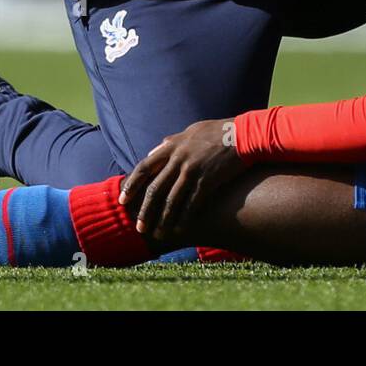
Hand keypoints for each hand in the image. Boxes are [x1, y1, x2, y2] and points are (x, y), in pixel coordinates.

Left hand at [119, 118, 245, 240]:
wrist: (243, 134)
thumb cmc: (217, 131)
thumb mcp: (190, 130)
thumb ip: (172, 141)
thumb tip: (157, 148)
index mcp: (171, 147)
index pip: (144, 168)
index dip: (132, 185)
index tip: (122, 200)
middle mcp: (178, 159)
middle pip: (155, 189)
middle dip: (145, 210)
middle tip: (139, 227)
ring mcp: (192, 171)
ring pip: (172, 200)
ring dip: (163, 220)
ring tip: (158, 234)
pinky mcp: (207, 181)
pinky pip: (191, 205)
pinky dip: (183, 219)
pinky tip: (179, 230)